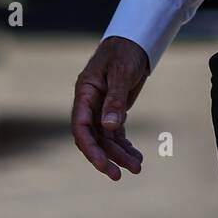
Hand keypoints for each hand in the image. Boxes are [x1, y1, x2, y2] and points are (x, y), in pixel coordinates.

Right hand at [71, 36, 149, 181]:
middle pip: (93, 138)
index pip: (81, 128)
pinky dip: (125, 146)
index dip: (90, 149)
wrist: (133, 41)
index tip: (103, 165)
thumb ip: (115, 99)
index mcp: (85, 93)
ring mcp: (101, 108)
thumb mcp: (121, 72)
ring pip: (107, 139)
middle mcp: (90, 104)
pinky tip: (136, 157)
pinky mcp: (113, 110)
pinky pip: (116, 134)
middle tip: (119, 175)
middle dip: (106, 157)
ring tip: (137, 167)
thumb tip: (109, 127)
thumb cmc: (124, 52)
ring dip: (120, 154)